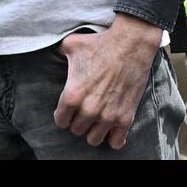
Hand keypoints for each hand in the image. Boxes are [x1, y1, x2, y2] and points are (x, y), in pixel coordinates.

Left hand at [53, 14, 161, 148]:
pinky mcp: (125, 118)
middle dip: (79, 120)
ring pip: (93, 139)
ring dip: (94, 130)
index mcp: (72, 95)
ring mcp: (108, 116)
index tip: (69, 110)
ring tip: (97, 119)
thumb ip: (60, 53)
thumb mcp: (71, 45)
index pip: (60, 121)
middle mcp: (88, 109)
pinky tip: (112, 128)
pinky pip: (116, 143)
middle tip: (85, 110)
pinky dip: (113, 138)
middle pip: (76, 130)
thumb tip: (55, 52)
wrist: (131, 44)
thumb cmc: (100, 43)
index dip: (63, 115)